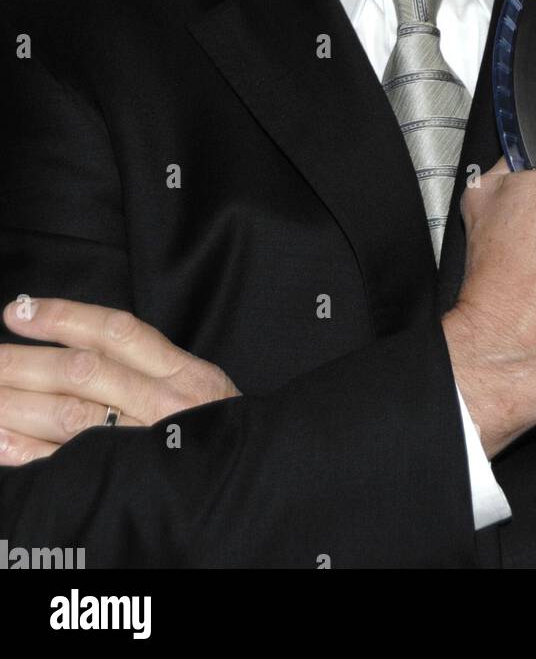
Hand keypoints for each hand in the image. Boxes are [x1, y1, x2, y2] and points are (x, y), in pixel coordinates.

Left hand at [0, 296, 239, 465]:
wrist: (249, 486)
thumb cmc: (220, 434)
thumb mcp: (201, 388)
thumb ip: (151, 366)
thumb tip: (73, 346)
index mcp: (184, 375)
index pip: (116, 333)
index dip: (64, 317)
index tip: (20, 311)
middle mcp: (165, 405)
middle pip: (83, 373)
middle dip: (25, 363)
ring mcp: (144, 447)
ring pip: (71, 415)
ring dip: (18, 403)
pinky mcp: (127, 483)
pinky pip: (68, 464)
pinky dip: (29, 452)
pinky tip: (0, 438)